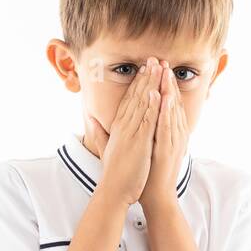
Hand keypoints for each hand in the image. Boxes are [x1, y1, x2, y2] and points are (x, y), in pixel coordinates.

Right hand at [87, 56, 160, 205]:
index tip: (145, 68)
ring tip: (159, 68)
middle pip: (136, 97)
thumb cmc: (114, 173)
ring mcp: (131, 134)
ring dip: (151, 85)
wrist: (114, 191)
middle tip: (154, 59)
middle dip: (146, 77)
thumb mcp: (105, 148)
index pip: (128, 100)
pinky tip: (156, 92)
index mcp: (117, 127)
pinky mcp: (138, 143)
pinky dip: (151, 107)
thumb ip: (99, 131)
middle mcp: (123, 127)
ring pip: (142, 105)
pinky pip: (146, 122)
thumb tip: (91, 119)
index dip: (137, 82)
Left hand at [139, 60, 188, 208]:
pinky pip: (167, 128)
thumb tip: (136, 121)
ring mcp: (172, 142)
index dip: (160, 86)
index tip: (155, 69)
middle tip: (163, 62)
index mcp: (166, 133)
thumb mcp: (146, 149)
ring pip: (171, 112)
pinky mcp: (168, 150)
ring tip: (165, 72)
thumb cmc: (149, 175)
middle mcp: (172, 135)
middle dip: (166, 82)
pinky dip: (165, 112)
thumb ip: (143, 134)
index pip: (164, 105)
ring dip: (168, 91)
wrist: (157, 197)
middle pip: (170, 104)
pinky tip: (163, 98)